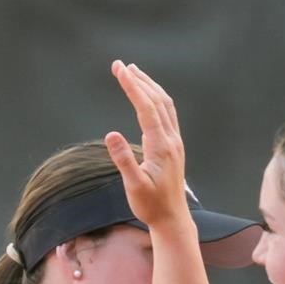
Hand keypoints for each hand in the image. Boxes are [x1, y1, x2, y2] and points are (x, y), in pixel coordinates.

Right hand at [105, 60, 193, 232]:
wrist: (172, 218)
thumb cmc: (150, 205)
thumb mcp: (134, 186)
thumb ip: (123, 160)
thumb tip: (111, 134)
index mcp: (160, 146)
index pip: (146, 108)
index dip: (132, 87)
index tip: (119, 70)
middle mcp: (170, 139)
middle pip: (157, 100)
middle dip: (139, 80)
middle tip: (120, 65)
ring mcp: (174, 141)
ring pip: (164, 105)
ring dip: (149, 86)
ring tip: (133, 72)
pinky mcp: (173, 146)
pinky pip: (166, 114)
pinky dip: (155, 98)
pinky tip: (147, 97)